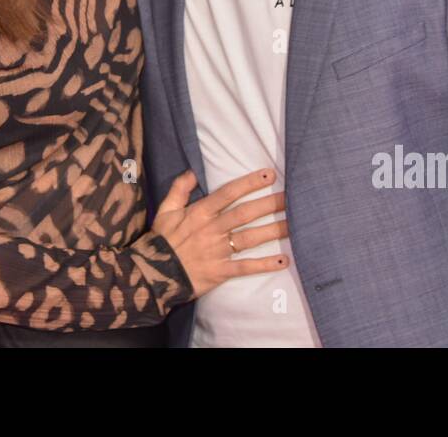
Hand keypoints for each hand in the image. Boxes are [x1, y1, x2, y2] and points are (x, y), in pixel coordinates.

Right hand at [150, 168, 288, 297]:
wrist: (153, 274)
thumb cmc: (161, 241)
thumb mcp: (165, 211)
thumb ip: (179, 190)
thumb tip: (192, 172)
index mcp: (200, 213)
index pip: (228, 193)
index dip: (249, 183)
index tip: (269, 175)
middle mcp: (212, 230)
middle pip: (245, 214)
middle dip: (269, 204)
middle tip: (291, 197)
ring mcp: (218, 251)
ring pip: (250, 238)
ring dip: (273, 231)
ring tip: (294, 223)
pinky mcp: (221, 271)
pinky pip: (246, 267)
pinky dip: (265, 265)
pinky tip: (284, 260)